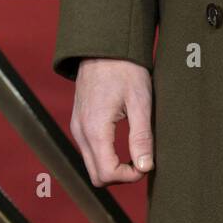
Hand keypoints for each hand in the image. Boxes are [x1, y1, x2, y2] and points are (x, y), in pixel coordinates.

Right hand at [71, 58, 154, 186]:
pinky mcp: (78, 122)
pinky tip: (122, 143)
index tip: (146, 166)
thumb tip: (145, 167)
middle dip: (120, 175)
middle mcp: (80, 132)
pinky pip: (88, 150)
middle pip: (96, 175)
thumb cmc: (125, 70)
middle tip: (142, 161)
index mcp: (95, 129)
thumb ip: (141, 137)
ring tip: (135, 150)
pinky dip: (104, 155)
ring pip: (91, 164)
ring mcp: (76, 127)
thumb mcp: (140, 102)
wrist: (105, 46)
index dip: (129, 177)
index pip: (106, 173)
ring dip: (112, 166)